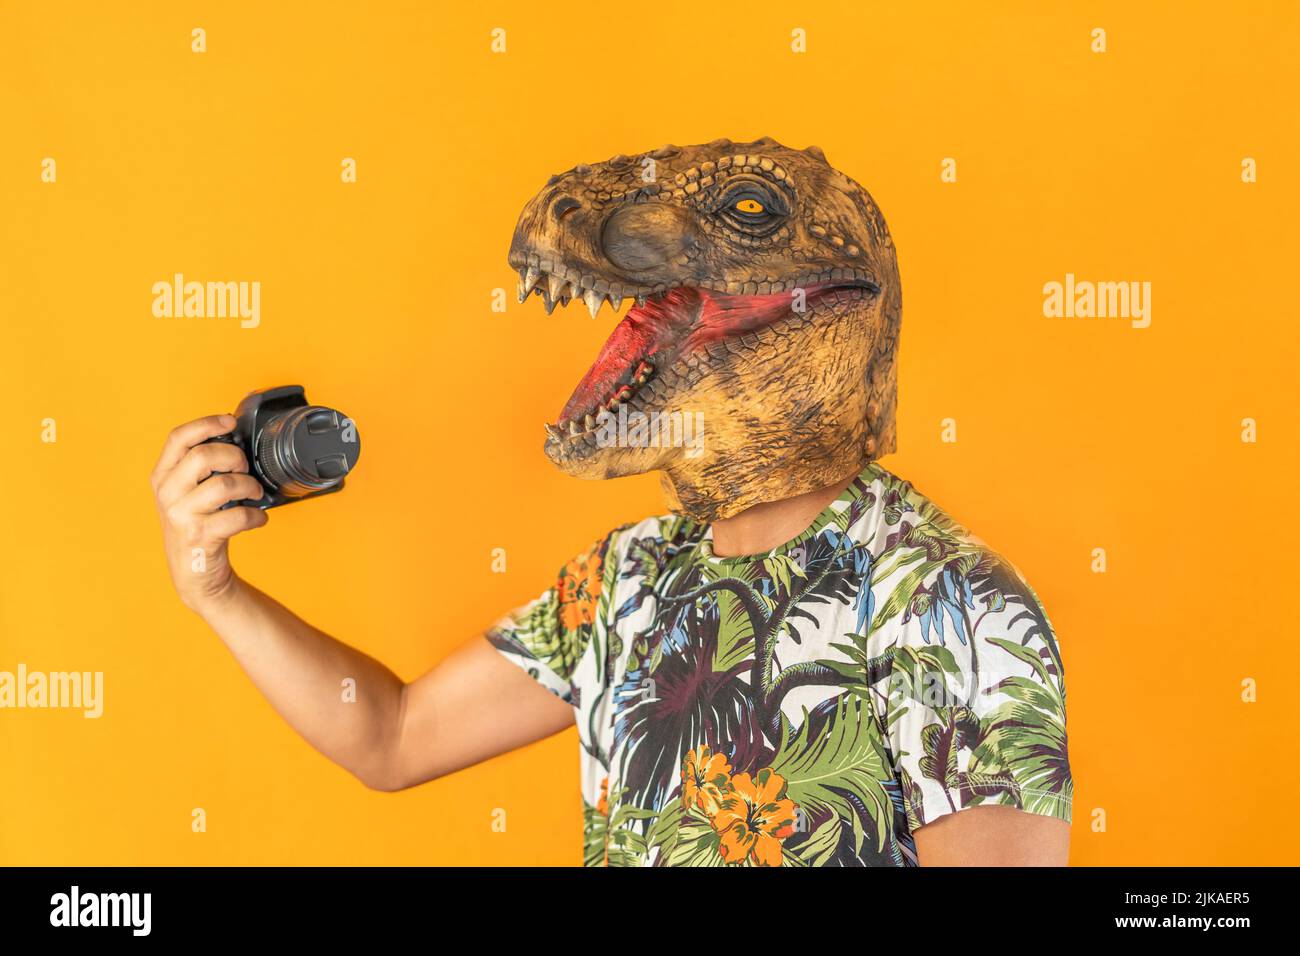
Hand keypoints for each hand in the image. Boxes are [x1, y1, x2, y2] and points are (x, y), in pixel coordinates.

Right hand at [151, 414, 268, 611]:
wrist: (193, 572)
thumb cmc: (197, 525)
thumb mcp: (188, 492)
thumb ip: (201, 466)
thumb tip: (234, 436)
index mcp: (163, 476)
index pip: (178, 437)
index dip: (206, 424)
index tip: (230, 421)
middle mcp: (167, 493)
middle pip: (203, 456)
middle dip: (235, 457)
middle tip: (245, 468)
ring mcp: (181, 515)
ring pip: (224, 484)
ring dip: (250, 485)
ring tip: (255, 493)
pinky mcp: (200, 535)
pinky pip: (238, 515)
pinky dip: (256, 516)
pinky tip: (257, 518)